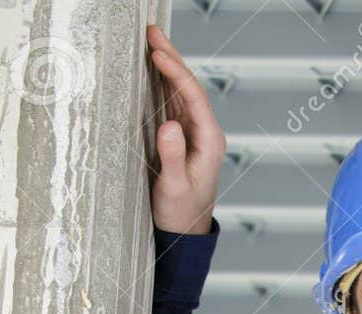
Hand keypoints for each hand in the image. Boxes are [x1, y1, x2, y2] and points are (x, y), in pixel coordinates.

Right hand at [146, 24, 225, 236]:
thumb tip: (169, 125)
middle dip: (171, 58)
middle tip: (152, 32)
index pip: (193, 97)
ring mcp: (194, 135)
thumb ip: (172, 157)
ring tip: (151, 41)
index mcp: (210, 142)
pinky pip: (173, 103)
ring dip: (167, 66)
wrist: (186, 233)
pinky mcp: (182, 138)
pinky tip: (154, 69)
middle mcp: (205, 134)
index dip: (176, 71)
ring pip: (181, 92)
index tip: (157, 53)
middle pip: (189, 87)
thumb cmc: (181, 214)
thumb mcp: (173, 187)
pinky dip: (162, 83)